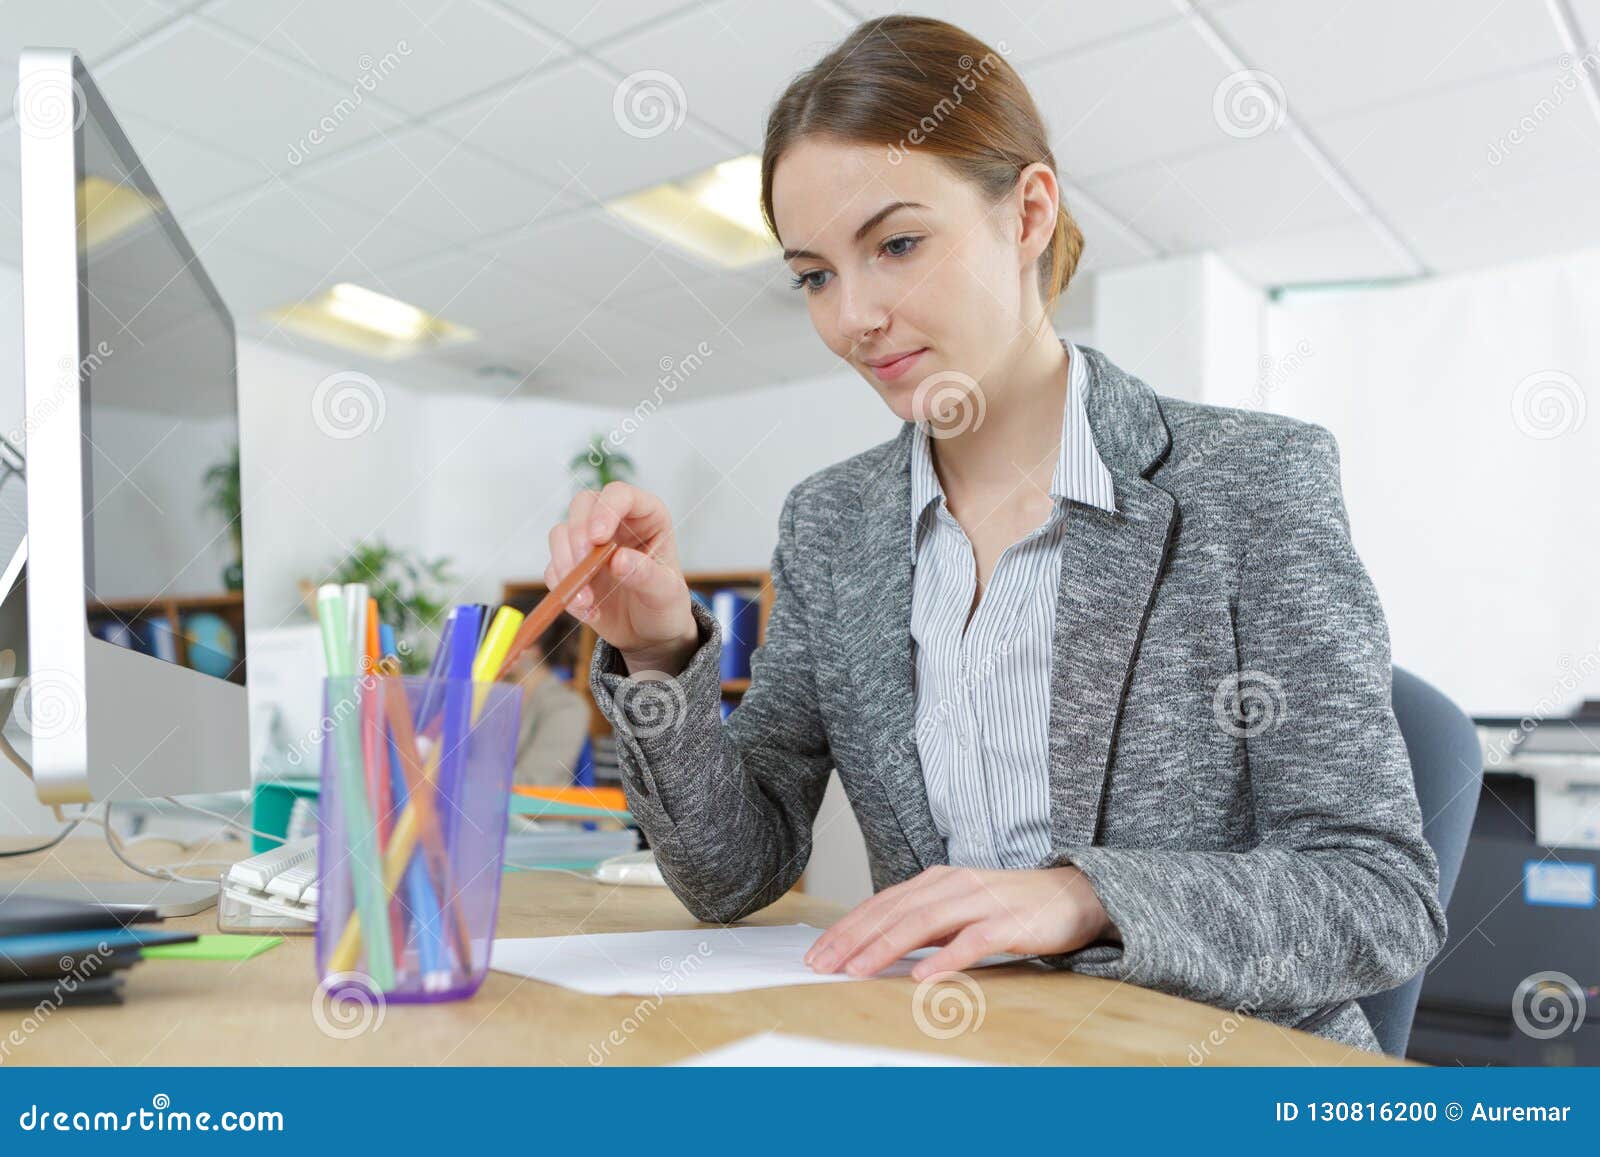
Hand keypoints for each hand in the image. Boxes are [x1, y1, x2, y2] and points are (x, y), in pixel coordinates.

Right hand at [546, 482, 698, 675]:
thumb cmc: (665, 606)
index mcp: (646, 517)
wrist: (649, 635)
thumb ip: (647, 575)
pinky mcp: (571, 568)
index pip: (620, 494)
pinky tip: (587, 610)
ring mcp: (589, 544)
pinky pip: (553, 570)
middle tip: (583, 564)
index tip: (598, 538)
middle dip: (577, 534)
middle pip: (582, 505)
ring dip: (566, 565)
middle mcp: (615, 522)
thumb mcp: (667, 594)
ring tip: (586, 600)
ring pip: (560, 534)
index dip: (606, 510)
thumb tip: (618, 560)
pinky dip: (563, 590)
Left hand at [803, 865, 1117, 980]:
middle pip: (893, 912)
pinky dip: (945, 958)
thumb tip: (875, 948)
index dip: (846, 928)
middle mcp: (952, 885)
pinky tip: (922, 977)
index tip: (817, 953)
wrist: (1074, 895)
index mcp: (936, 881)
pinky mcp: (1009, 922)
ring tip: (858, 970)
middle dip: (853, 939)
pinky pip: (972, 942)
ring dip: (886, 947)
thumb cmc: (1010, 906)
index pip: (881, 904)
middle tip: (822, 965)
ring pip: (923, 922)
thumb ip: (922, 925)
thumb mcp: (958, 910)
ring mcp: (980, 901)